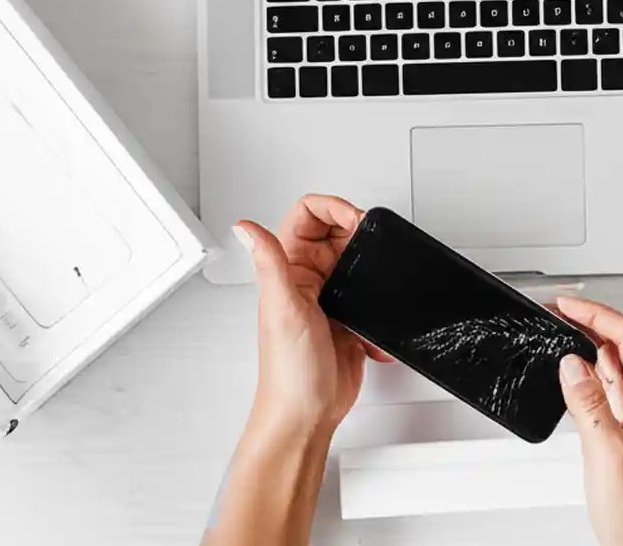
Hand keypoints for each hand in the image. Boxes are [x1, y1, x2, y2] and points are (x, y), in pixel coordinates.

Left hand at [233, 194, 389, 438]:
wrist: (308, 415)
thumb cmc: (289, 372)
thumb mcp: (283, 309)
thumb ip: (269, 263)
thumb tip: (244, 226)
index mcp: (287, 269)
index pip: (307, 215)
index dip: (333, 207)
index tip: (354, 220)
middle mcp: (306, 279)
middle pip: (337, 233)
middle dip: (359, 236)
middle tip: (373, 248)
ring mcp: (329, 299)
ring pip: (356, 263)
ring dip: (371, 271)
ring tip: (377, 283)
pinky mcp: (349, 320)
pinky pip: (369, 297)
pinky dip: (378, 307)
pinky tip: (372, 324)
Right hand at [556, 296, 622, 545]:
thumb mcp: (607, 453)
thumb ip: (589, 402)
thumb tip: (572, 362)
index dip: (598, 314)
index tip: (567, 304)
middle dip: (592, 323)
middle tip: (557, 312)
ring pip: (618, 366)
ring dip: (589, 347)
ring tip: (559, 333)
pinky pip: (612, 389)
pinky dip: (590, 374)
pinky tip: (573, 373)